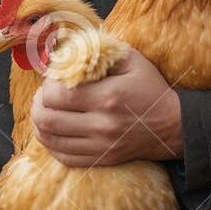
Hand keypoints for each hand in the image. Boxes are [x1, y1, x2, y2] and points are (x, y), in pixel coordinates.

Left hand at [31, 47, 182, 165]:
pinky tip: (54, 131)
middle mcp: (102, 125)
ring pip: (51, 140)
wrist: (173, 126)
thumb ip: (101, 51)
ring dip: (40, 124)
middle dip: (37, 105)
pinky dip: (52, 143)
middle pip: (48, 120)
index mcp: (108, 97)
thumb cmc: (150, 89)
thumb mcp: (132, 60)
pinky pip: (63, 157)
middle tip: (42, 96)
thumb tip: (68, 50)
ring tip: (44, 111)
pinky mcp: (101, 159)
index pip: (57, 95)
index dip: (46, 87)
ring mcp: (101, 146)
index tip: (52, 80)